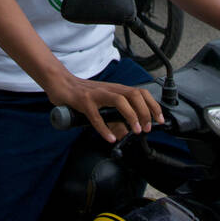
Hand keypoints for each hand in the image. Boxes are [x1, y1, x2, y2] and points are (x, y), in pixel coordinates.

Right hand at [46, 74, 163, 143]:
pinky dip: (104, 128)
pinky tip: (109, 138)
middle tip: (147, 128)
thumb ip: (113, 118)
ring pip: (119, 100)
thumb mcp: (102, 104)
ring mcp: (96, 94)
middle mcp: (109, 89)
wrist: (60, 82)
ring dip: (131, 116)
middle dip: (145, 112)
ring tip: (135, 131)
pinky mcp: (84, 101)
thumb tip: (123, 134)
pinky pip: (96, 116)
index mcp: (115, 89)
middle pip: (134, 95)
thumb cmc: (82, 94)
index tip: (160, 120)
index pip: (140, 93)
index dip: (153, 105)